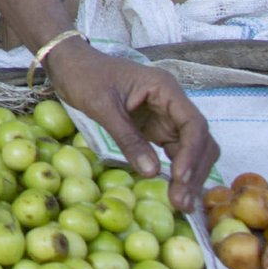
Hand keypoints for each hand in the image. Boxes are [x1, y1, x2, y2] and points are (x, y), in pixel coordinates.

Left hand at [47, 41, 217, 208]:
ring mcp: (165, 116)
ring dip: (188, 175)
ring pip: (190, 149)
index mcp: (165, 89)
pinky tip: (173, 191)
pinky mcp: (155, 128)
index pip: (193, 124)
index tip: (180, 178)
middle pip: (198, 140)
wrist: (69, 64)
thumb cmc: (85, 76)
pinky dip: (176, 171)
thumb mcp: (103, 107)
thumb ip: (128, 138)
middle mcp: (172, 103)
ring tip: (181, 204)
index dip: (191, 153)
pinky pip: (174, 151)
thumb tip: (152, 173)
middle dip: (194, 171)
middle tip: (183, 202)